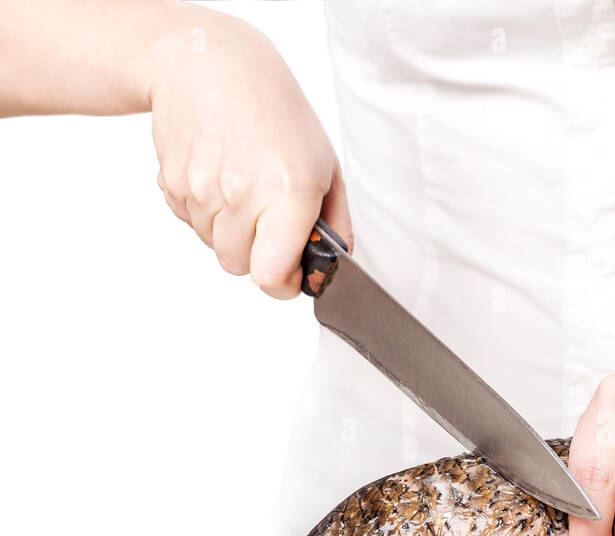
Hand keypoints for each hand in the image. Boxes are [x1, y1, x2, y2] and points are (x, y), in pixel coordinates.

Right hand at [148, 18, 349, 297]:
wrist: (209, 64)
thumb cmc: (276, 113)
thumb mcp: (325, 165)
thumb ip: (335, 224)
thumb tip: (333, 266)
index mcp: (287, 191)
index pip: (271, 276)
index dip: (283, 283)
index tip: (291, 272)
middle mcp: (240, 192)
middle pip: (240, 267)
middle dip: (258, 255)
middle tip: (269, 220)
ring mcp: (201, 188)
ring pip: (215, 247)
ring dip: (231, 232)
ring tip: (245, 188)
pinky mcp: (171, 183)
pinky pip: (192, 223)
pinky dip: (207, 213)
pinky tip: (220, 177)